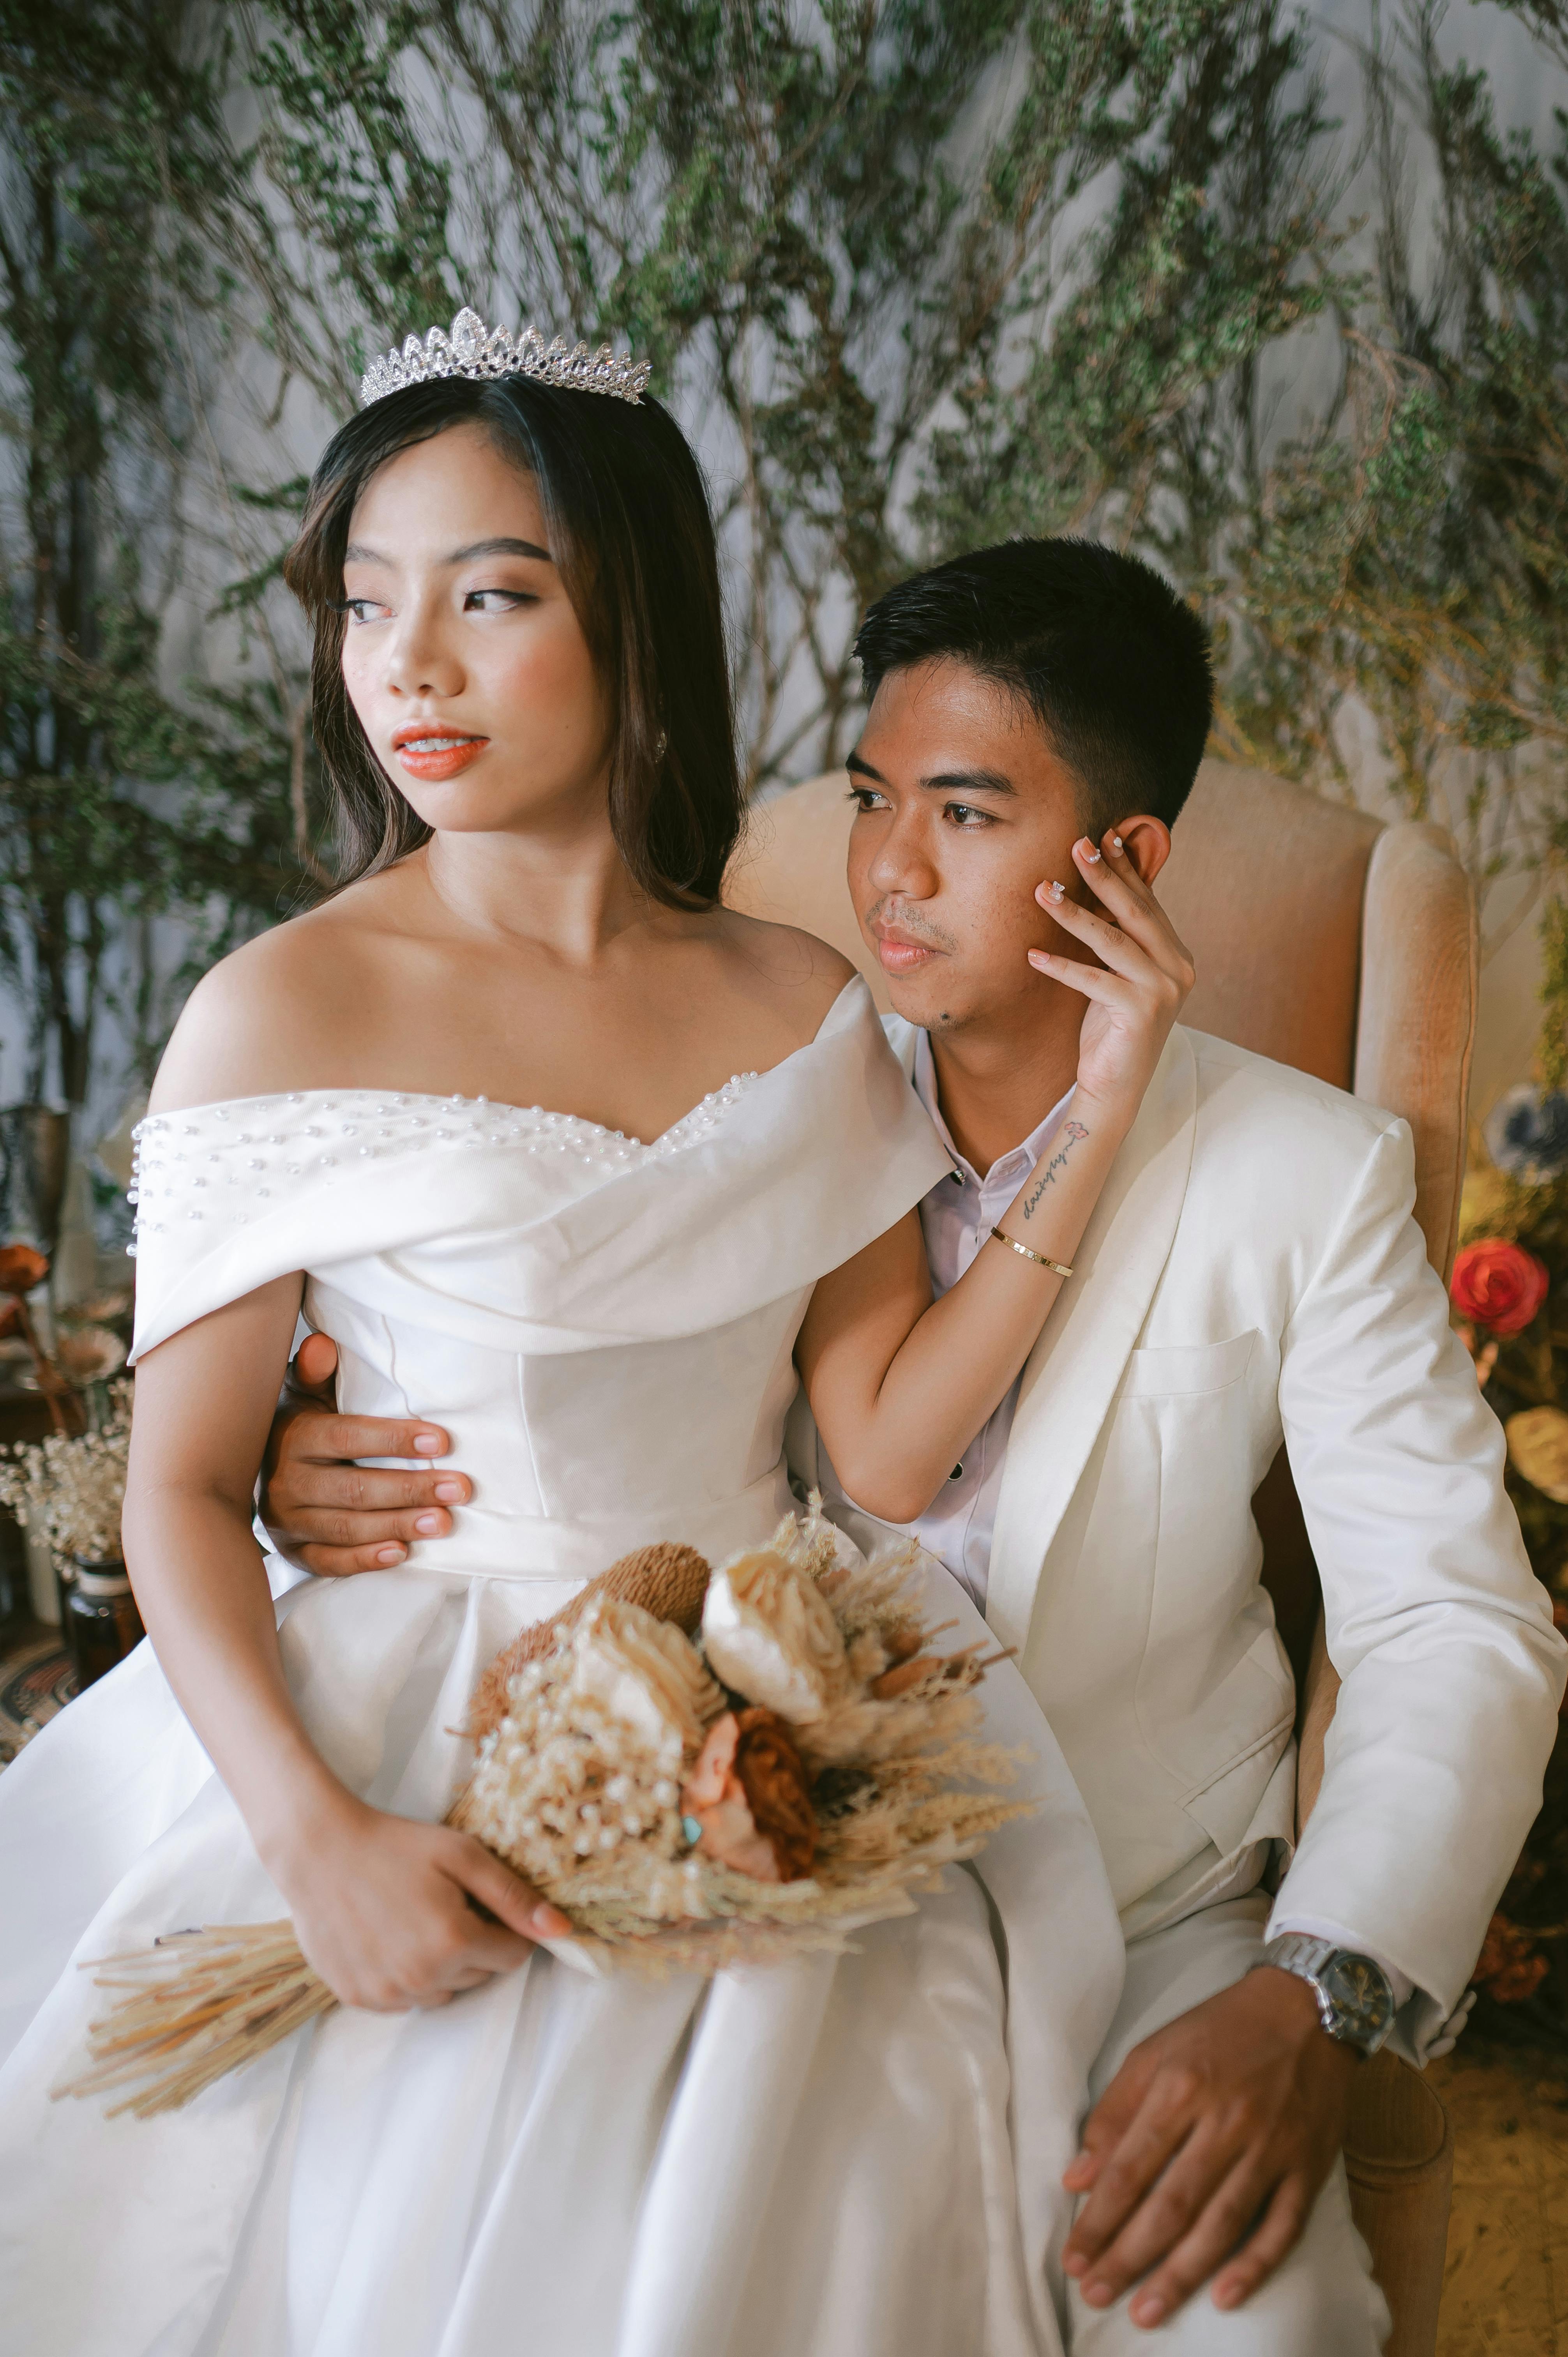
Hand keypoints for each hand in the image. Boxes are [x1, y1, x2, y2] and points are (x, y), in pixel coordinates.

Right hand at [261, 1332, 471, 1574]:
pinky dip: (365, 1560)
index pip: (347, 1437)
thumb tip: (323, 1344)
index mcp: (293, 1437)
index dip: (394, 1439)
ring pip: (346, 1527)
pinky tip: (402, 1554)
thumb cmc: (302, 1427)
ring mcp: (287, 1521)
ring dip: (398, 1525)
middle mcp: (285, 1482)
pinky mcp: (294, 1552)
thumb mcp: (306, 1396)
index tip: (441, 1442)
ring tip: (442, 1522)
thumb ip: (317, 1373)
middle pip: (353, 1488)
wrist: (258, 1472)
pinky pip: (329, 1562)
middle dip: (411, 1488)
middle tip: (459, 1488)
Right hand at [271, 1788, 571, 2009]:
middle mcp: (422, 1979)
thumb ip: (514, 1898)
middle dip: (472, 1944)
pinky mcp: (358, 1998)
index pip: (511, 1956)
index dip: (503, 1927)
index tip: (478, 1901)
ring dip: (439, 1964)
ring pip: (441, 1992)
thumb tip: (563, 1932)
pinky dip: (404, 1975)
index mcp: (454, 1943)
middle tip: (442, 1903)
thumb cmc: (395, 1844)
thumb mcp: (463, 1856)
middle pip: (478, 1975)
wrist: (319, 1849)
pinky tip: (387, 1936)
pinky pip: (402, 1999)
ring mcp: (387, 1993)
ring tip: (413, 1918)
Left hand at [1031, 829, 1194, 1117]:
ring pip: (1114, 941)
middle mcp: (1178, 969)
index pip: (1148, 904)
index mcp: (1177, 956)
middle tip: (1077, 845)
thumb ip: (1118, 940)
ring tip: (1043, 890)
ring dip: (1074, 913)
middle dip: (1105, 876)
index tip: (1106, 835)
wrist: (1116, 1087)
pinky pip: (1094, 980)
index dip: (1127, 869)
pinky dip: (1062, 966)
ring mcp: (1163, 992)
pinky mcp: (1141, 1013)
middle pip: (1135, 912)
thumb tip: (1096, 890)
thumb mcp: (1118, 976)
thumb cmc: (1111, 1029)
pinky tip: (1033, 953)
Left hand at [1062, 1969, 1356, 2326]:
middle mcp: (1226, 2120)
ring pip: (1220, 2224)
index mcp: (1180, 2087)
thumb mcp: (1155, 2052)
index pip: (1129, 2168)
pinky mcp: (1307, 2166)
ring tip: (1146, 2313)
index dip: (1098, 2219)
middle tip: (1096, 2296)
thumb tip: (1078, 2177)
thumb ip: (1114, 2112)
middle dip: (1129, 2257)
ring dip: (1181, 2275)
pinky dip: (1255, 2266)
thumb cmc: (1220, 2030)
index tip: (1073, 2258)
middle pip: (1170, 2204)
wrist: (1307, 2009)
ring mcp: (1271, 2147)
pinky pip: (1282, 2226)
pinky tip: (1224, 2297)